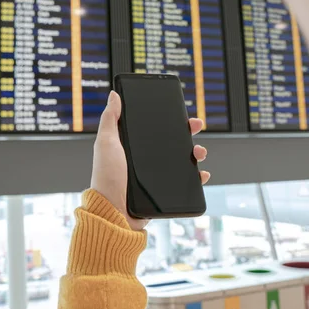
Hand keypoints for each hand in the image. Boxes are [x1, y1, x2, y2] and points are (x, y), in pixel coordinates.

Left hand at [90, 91, 210, 230]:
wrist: (114, 212)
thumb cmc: (106, 178)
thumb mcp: (106, 144)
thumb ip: (110, 119)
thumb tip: (114, 95)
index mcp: (132, 147)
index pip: (154, 128)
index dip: (169, 119)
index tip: (181, 112)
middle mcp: (144, 160)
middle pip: (171, 142)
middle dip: (187, 133)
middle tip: (196, 126)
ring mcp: (154, 176)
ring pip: (181, 160)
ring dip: (195, 153)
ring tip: (199, 152)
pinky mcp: (163, 192)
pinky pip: (185, 182)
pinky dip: (197, 177)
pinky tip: (202, 173)